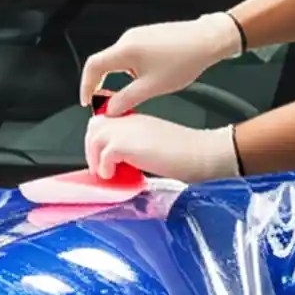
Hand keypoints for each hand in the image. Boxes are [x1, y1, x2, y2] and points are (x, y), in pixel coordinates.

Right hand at [80, 13, 242, 114]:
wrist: (209, 39)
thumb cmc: (185, 60)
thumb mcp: (152, 87)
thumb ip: (126, 100)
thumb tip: (109, 109)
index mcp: (125, 50)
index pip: (93, 67)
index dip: (86, 86)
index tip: (88, 101)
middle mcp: (128, 39)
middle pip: (104, 63)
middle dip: (101, 84)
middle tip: (107, 102)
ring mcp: (138, 35)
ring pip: (118, 60)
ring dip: (118, 78)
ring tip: (132, 93)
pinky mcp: (148, 35)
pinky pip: (130, 54)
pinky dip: (130, 70)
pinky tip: (146, 79)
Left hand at [85, 114, 239, 182]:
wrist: (202, 152)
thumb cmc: (186, 151)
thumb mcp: (153, 142)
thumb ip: (134, 145)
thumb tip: (118, 161)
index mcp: (136, 119)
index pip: (104, 121)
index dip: (99, 139)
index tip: (102, 158)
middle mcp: (129, 121)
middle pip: (94, 127)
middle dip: (92, 149)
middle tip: (100, 168)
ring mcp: (127, 130)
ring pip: (94, 138)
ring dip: (96, 159)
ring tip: (107, 173)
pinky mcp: (126, 145)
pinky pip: (104, 155)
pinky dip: (105, 168)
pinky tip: (115, 175)